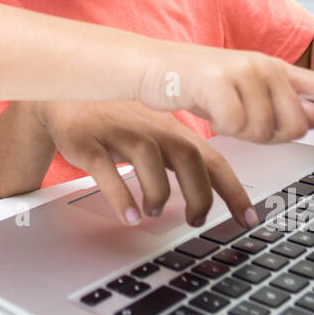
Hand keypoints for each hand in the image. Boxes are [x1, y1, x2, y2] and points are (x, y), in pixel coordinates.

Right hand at [34, 101, 256, 229]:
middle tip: (194, 220)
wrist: (64, 93)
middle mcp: (149, 128)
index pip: (213, 159)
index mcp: (171, 130)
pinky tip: (128, 215)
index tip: (249, 219)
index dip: (234, 190)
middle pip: (188, 158)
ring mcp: (117, 133)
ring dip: (158, 194)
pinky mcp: (86, 142)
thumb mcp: (155, 133)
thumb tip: (210, 195)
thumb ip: (181, 158)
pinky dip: (121, 197)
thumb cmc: (117, 119)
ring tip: (152, 213)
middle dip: (198, 195)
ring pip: (150, 161)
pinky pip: (107, 171)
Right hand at [135, 45, 313, 162]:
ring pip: (266, 129)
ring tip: (220, 110)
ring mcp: (245, 71)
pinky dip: (219, 125)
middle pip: (294, 126)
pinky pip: (235, 125)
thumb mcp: (245, 97)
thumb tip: (310, 121)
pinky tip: (206, 107)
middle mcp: (268, 67)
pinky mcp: (220, 82)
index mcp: (278, 71)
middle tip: (239, 119)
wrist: (152, 66)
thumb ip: (281, 108)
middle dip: (270, 135)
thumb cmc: (199, 85)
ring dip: (242, 132)